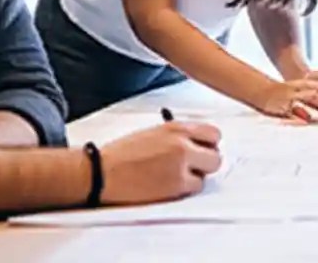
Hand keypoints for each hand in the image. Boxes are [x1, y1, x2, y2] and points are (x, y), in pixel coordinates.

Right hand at [99, 121, 222, 204]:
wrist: (101, 171)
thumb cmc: (122, 154)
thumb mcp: (154, 133)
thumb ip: (178, 136)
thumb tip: (197, 145)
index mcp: (176, 128)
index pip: (213, 134)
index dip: (209, 144)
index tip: (203, 150)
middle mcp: (182, 144)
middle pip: (215, 156)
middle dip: (206, 162)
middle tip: (193, 167)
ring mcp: (181, 165)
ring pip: (206, 174)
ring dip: (195, 177)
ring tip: (175, 177)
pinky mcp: (176, 186)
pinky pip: (194, 188)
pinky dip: (185, 189)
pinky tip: (168, 186)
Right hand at [257, 78, 317, 122]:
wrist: (262, 91)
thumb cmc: (284, 94)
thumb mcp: (301, 90)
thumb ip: (315, 96)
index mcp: (307, 84)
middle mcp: (302, 88)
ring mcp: (292, 96)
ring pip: (312, 98)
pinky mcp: (282, 105)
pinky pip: (292, 108)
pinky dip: (301, 113)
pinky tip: (308, 119)